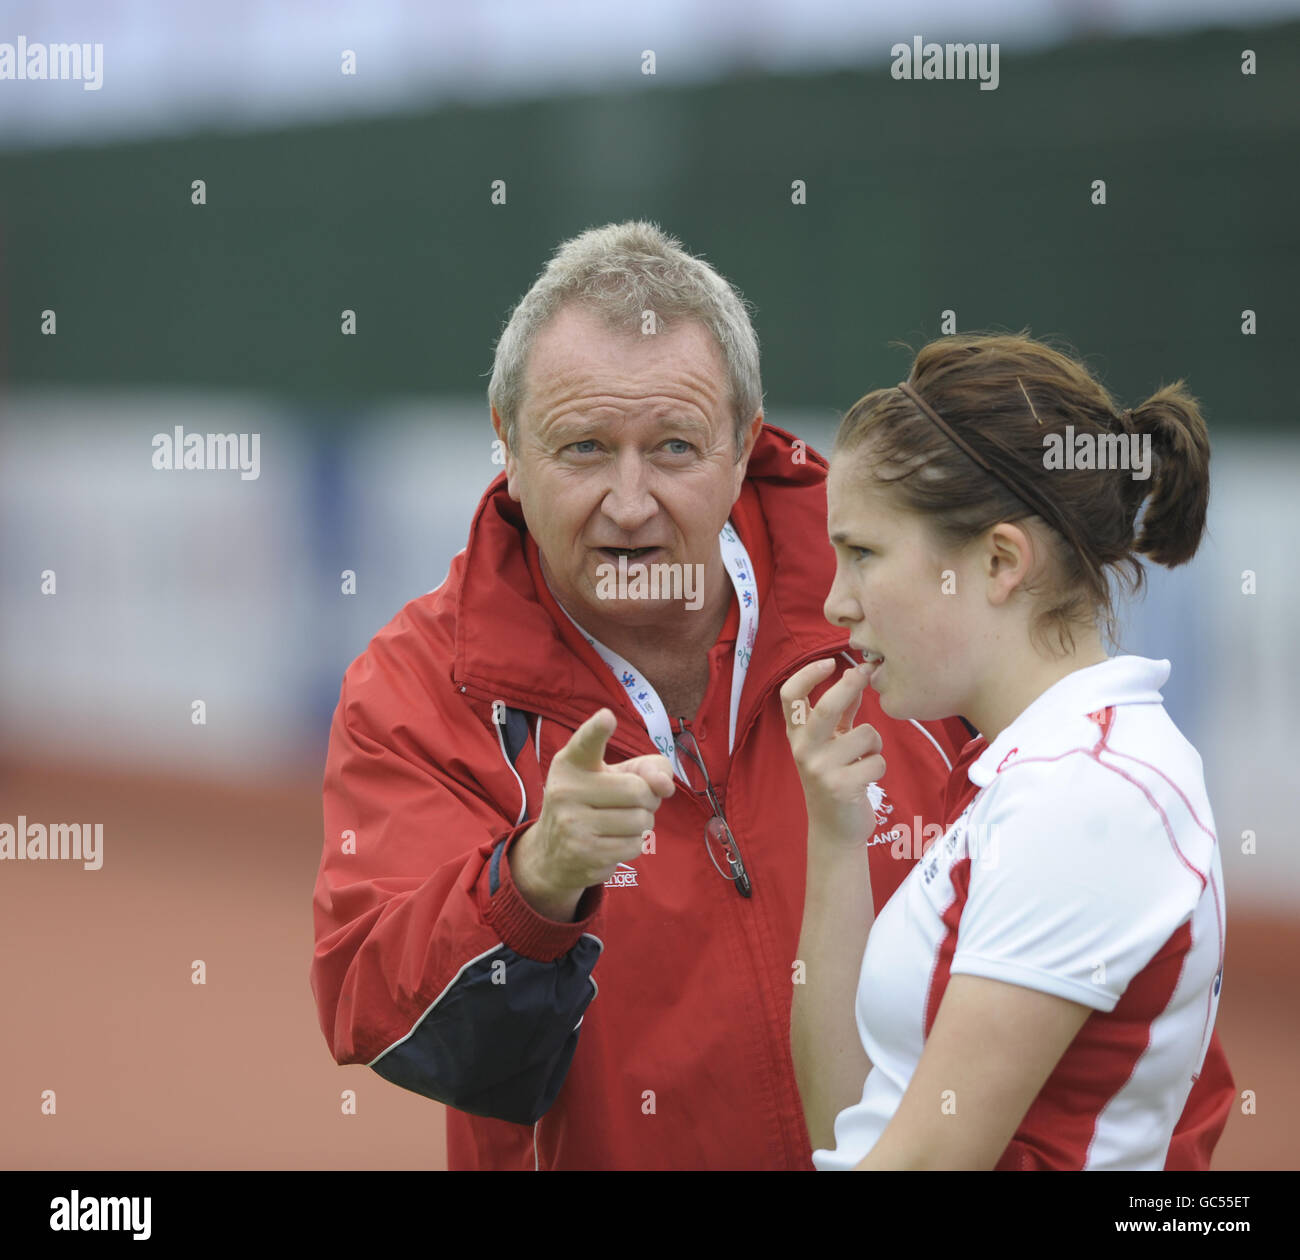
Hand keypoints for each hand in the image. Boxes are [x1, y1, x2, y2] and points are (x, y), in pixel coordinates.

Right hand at [513, 709, 674, 906]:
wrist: (554, 853)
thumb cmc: (595, 802)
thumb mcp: (615, 775)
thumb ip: (648, 768)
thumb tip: (665, 785)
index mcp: (571, 763)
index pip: (586, 742)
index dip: (598, 729)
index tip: (607, 717)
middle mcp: (566, 790)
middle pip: (638, 790)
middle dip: (648, 799)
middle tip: (632, 803)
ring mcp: (572, 824)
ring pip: (641, 821)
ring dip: (643, 824)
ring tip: (621, 823)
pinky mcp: (584, 853)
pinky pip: (635, 845)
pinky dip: (635, 844)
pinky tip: (614, 841)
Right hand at [780, 658, 885, 844]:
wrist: (834, 830)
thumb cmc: (835, 778)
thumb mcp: (831, 743)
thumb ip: (841, 712)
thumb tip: (855, 674)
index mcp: (797, 736)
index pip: (789, 697)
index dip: (807, 674)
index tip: (830, 662)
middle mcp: (803, 750)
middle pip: (827, 706)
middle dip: (851, 684)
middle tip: (866, 672)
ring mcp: (820, 770)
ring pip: (866, 735)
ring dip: (874, 744)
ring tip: (863, 759)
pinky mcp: (841, 788)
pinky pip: (877, 761)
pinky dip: (879, 767)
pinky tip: (866, 779)